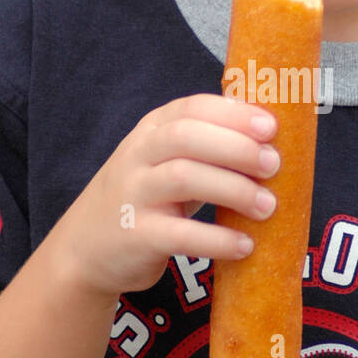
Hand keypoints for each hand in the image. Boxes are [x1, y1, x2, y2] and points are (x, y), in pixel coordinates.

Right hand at [52, 95, 279, 298]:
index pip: (193, 108)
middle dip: (236, 147)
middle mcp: (138, 155)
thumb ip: (205, 146)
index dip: (234, 114)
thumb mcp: (163, 161)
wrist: (83, 249)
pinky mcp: (135, 236)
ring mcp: (133, 195)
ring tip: (268, 206)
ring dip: (233, 190)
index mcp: (152, 130)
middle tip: (274, 165)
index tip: (272, 126)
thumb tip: (273, 138)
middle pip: (187, 137)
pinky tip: (245, 246)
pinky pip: (179, 235)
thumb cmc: (143, 199)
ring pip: (184, 178)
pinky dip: (216, 240)